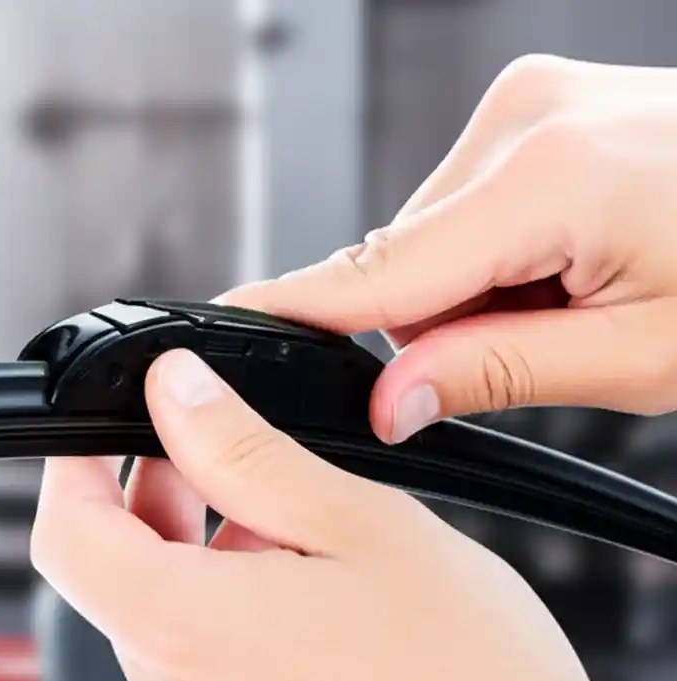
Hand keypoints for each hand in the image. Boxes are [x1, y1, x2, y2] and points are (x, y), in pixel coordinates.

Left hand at [32, 350, 609, 680]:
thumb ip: (248, 453)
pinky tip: (302, 582)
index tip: (99, 422)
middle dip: (151, 494)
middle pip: (113, 569)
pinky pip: (199, 658)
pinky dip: (227, 603)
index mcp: (186, 627)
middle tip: (214, 447)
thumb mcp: (360, 527)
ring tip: (286, 518)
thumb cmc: (470, 680)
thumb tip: (175, 389)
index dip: (71, 466)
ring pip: (159, 610)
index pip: (66, 536)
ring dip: (198, 547)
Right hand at [222, 54, 676, 442]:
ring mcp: (533, 99)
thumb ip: (500, 371)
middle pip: (407, 255)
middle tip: (545, 343)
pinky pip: (474, 195)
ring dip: (477, 281)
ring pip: (437, 229)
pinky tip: (574, 254)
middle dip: (442, 317)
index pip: (382, 267)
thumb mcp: (649, 354)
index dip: (301, 310)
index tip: (228, 328)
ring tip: (580, 294)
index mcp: (549, 177)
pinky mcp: (542, 102)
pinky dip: (502, 244)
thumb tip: (394, 399)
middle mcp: (524, 117)